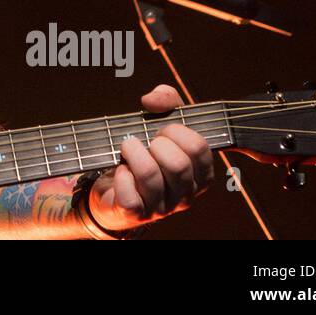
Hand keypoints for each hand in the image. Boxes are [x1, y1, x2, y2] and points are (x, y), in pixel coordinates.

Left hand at [88, 84, 213, 231]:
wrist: (115, 188)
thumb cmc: (145, 152)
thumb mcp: (160, 121)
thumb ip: (165, 100)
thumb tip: (151, 100)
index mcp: (199, 175)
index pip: (200, 149)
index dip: (177, 130)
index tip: (162, 129)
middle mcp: (186, 196)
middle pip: (178, 165)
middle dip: (157, 143)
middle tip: (146, 140)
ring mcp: (162, 208)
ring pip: (150, 176)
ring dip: (133, 153)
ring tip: (127, 147)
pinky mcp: (136, 214)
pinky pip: (130, 196)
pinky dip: (121, 176)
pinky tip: (121, 169)